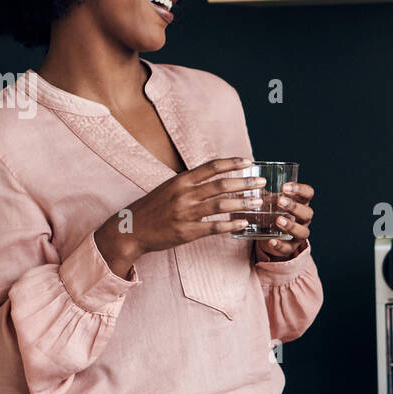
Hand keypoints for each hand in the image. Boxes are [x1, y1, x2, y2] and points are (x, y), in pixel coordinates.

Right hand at [104, 157, 265, 256]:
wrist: (130, 229)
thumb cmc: (153, 208)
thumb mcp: (169, 188)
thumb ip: (191, 182)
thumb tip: (215, 176)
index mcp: (181, 180)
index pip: (211, 167)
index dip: (231, 163)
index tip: (249, 161)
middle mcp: (184, 194)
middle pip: (220, 185)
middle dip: (245, 182)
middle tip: (262, 182)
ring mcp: (185, 213)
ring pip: (220, 205)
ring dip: (242, 203)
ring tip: (258, 202)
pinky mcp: (186, 232)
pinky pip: (214, 227)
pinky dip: (230, 224)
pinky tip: (243, 223)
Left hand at [254, 180, 314, 261]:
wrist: (269, 235)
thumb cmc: (270, 212)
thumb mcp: (269, 201)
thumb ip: (263, 192)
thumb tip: (245, 180)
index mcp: (300, 203)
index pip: (308, 193)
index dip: (300, 189)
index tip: (284, 186)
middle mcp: (303, 219)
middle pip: (307, 213)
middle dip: (294, 207)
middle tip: (280, 201)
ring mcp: (298, 235)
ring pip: (302, 232)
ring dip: (291, 226)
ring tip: (278, 220)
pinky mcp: (289, 248)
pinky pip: (288, 248)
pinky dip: (280, 245)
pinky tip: (271, 241)